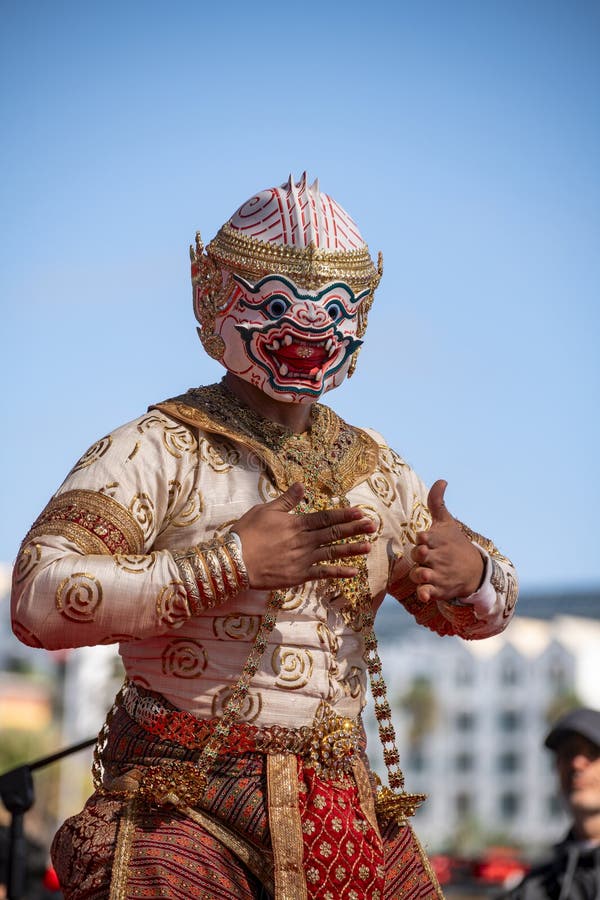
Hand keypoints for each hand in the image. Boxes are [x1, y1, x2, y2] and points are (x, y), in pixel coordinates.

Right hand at [232, 483, 375, 589]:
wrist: (235, 561)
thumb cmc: (246, 533)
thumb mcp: (265, 510)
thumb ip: (287, 500)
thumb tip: (302, 485)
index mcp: (296, 523)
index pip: (325, 518)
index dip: (344, 515)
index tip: (360, 512)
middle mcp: (303, 541)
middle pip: (333, 533)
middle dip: (355, 529)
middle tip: (373, 525)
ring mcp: (303, 559)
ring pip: (332, 552)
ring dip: (352, 549)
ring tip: (369, 546)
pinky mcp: (298, 575)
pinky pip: (323, 573)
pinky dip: (338, 572)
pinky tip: (353, 572)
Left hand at [409, 480, 483, 602]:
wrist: (474, 570)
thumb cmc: (454, 543)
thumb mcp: (446, 523)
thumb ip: (437, 502)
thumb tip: (442, 480)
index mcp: (438, 540)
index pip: (424, 537)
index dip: (423, 539)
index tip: (424, 539)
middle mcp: (438, 558)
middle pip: (420, 555)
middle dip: (420, 555)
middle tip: (425, 555)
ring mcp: (439, 575)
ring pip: (421, 574)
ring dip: (420, 573)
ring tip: (424, 572)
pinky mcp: (438, 590)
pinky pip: (428, 592)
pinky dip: (425, 593)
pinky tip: (424, 593)